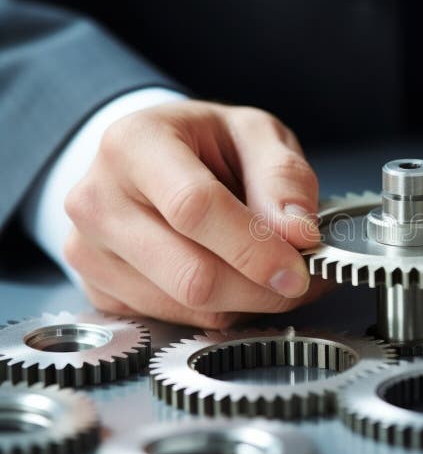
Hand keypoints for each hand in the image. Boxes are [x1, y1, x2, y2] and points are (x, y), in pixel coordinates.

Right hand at [64, 100, 323, 326]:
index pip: (193, 208)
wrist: (152, 159)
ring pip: (187, 305)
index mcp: (135, 144)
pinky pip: (176, 319)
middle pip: (190, 274)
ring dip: (247, 300)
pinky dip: (221, 309)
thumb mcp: (255, 134)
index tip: (298, 268)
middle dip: (259, 287)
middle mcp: (98, 200)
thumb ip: (282, 176)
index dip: (254, 248)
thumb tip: (299, 234)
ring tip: (273, 273)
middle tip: (300, 278)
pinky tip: (237, 281)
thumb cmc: (205, 143)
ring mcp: (90, 251)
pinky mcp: (99, 290)